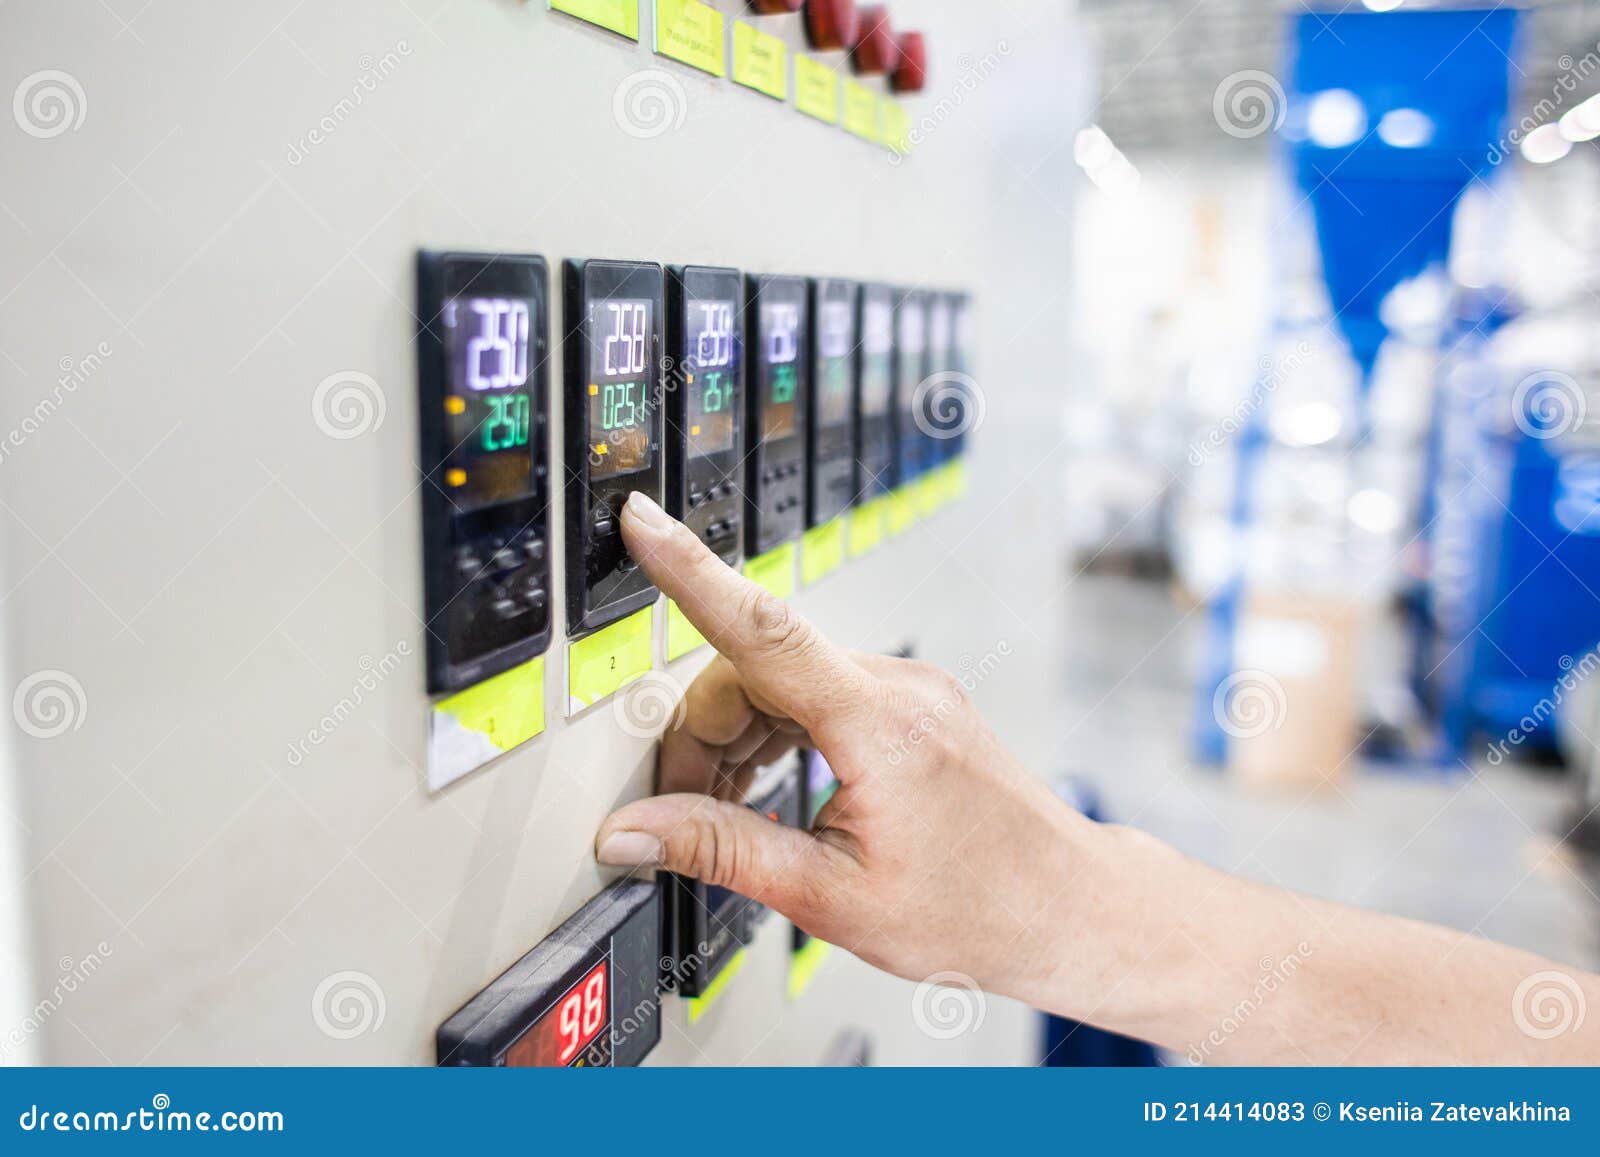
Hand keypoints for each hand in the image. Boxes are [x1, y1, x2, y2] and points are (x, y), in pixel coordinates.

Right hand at [593, 492, 1092, 1000]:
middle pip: (753, 668)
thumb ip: (721, 851)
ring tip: (728, 816)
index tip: (643, 521)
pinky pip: (814, 693)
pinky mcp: (911, 702)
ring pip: (778, 679)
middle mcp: (898, 687)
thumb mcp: (830, 895)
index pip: (763, 628)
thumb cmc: (977, 909)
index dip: (690, 572)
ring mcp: (909, 689)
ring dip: (733, 741)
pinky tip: (765, 790)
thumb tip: (634, 831)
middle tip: (682, 816)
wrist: (1066, 907)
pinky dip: (772, 735)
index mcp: (880, 725)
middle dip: (700, 737)